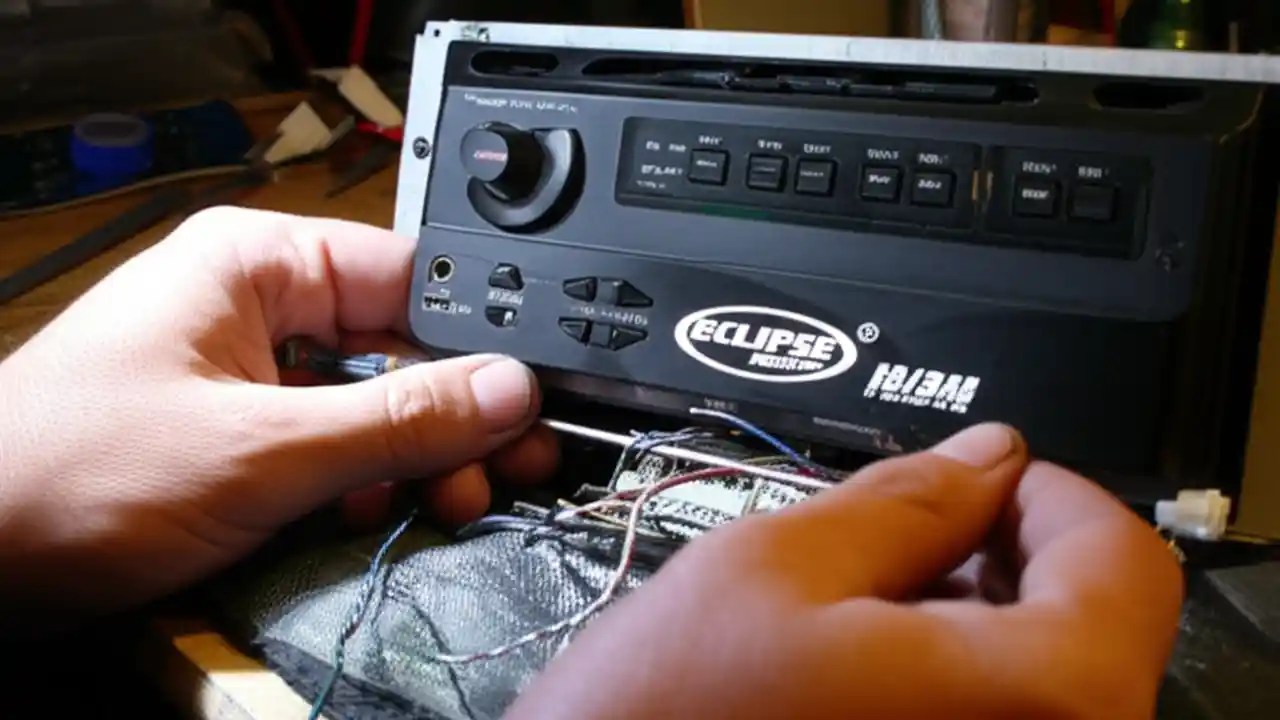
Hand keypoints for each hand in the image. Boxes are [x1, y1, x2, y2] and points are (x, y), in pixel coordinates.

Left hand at [0, 206, 556, 629]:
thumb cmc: (71, 475)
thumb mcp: (266, 449)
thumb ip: (398, 420)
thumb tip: (505, 389)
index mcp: (258, 263)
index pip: (408, 277)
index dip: (479, 338)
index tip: (529, 396)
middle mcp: (256, 304)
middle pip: (395, 344)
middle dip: (453, 412)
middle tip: (513, 462)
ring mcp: (246, 370)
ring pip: (368, 400)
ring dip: (414, 454)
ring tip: (455, 499)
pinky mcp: (237, 429)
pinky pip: (328, 439)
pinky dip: (362, 478)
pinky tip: (382, 510)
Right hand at [507, 424, 1182, 719]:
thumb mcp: (776, 567)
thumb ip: (904, 498)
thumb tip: (982, 457)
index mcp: (1038, 702)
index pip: (1119, 556)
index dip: (1040, 489)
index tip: (971, 476)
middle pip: (1092, 621)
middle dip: (1001, 552)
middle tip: (900, 531)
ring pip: (1046, 678)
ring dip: (974, 615)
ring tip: (862, 603)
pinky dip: (954, 678)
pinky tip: (866, 666)